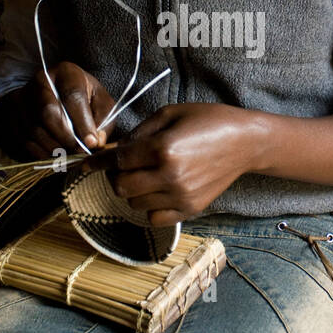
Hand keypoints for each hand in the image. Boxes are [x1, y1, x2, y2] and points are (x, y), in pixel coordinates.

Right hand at [0, 62, 116, 161]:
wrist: (54, 95)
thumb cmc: (84, 100)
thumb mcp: (100, 102)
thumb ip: (104, 120)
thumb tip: (96, 142)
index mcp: (66, 72)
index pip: (72, 96)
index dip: (83, 123)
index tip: (92, 143)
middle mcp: (40, 82)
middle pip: (49, 113)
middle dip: (67, 139)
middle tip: (80, 153)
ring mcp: (22, 98)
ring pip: (35, 131)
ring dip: (55, 149)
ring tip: (70, 157)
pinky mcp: (12, 116)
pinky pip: (25, 141)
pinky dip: (42, 154)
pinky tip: (55, 157)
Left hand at [100, 103, 259, 225]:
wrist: (245, 142)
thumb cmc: (208, 121)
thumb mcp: (170, 114)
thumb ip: (139, 132)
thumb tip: (115, 149)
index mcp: (163, 149)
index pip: (118, 160)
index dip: (99, 161)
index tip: (87, 164)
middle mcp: (170, 176)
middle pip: (121, 186)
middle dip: (115, 176)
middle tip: (122, 167)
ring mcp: (181, 196)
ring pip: (135, 204)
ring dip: (133, 191)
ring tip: (144, 176)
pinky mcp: (190, 209)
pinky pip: (154, 218)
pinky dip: (149, 208)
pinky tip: (156, 192)